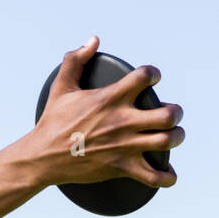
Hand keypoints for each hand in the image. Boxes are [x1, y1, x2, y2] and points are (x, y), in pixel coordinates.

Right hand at [26, 36, 183, 188]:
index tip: (151, 79)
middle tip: (169, 114)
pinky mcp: (121, 168)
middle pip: (169, 114)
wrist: (42, 157)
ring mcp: (124, 146)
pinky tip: (167, 173)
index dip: (153, 74)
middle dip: (175, 112)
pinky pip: (153, 176)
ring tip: (171, 136)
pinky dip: (166, 177)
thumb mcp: (61, 87)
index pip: (146, 76)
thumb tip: (93, 40)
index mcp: (111, 98)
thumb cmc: (52, 122)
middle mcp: (122, 121)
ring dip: (176, 138)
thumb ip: (76, 59)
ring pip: (168, 141)